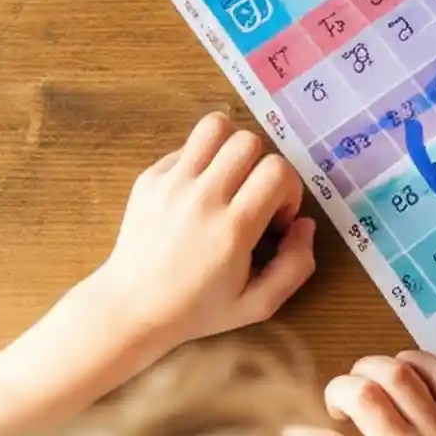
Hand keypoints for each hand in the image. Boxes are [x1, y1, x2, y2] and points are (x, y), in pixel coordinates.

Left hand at [94, 112, 315, 349]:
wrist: (131, 307)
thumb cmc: (198, 309)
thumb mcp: (259, 304)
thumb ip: (296, 265)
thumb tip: (304, 224)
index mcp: (233, 229)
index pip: (277, 170)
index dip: (289, 189)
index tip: (276, 216)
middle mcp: (202, 198)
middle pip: (250, 142)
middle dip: (264, 166)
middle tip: (255, 197)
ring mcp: (171, 183)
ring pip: (216, 126)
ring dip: (233, 148)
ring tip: (230, 178)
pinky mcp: (149, 177)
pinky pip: (188, 146)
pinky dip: (204, 159)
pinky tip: (200, 191)